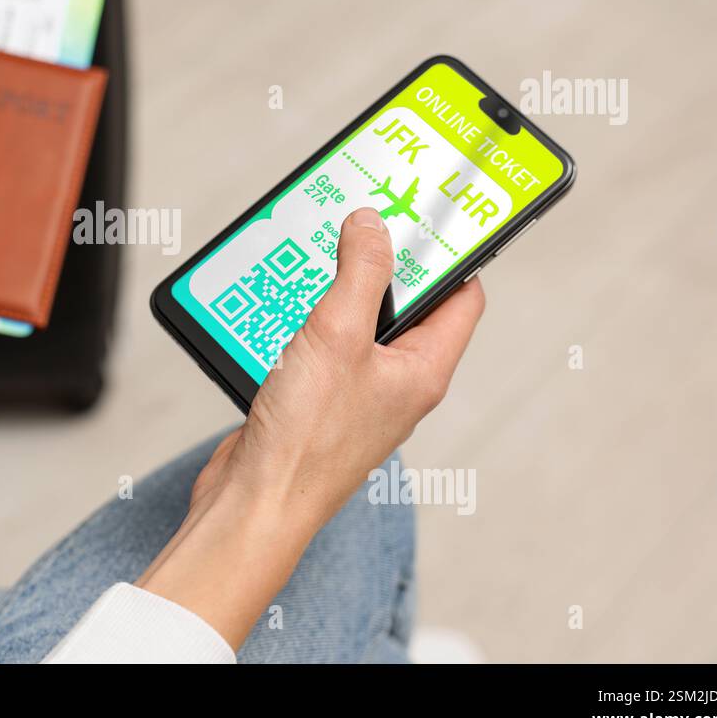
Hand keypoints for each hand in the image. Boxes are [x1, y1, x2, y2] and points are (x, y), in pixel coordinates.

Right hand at [137, 206, 484, 648]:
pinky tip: (275, 308)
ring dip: (330, 291)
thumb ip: (361, 273)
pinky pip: (318, 346)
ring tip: (307, 264)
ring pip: (354, 323)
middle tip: (356, 224)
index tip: (427, 215)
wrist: (254, 502)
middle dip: (378, 263)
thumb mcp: (337, 335)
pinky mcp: (318, 402)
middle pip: (404, 304)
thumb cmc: (306, 440)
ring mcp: (357, 394)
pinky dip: (301, 322)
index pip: (462, 296)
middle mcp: (397, 383)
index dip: (449, 253)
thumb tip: (373, 225)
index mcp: (423, 370)